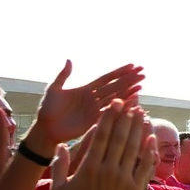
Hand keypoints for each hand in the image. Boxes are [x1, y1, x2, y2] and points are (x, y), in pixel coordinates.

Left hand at [29, 61, 145, 146]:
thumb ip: (63, 76)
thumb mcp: (53, 90)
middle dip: (129, 79)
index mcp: (85, 89)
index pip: (106, 78)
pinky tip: (134, 101)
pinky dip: (123, 106)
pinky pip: (112, 112)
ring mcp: (96, 109)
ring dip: (130, 91)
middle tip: (143, 73)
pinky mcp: (96, 120)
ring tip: (142, 85)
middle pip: (115, 86)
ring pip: (116, 98)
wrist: (46, 129)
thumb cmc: (47, 110)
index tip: (132, 65)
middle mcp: (94, 98)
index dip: (119, 72)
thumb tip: (69, 60)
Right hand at [49, 101, 154, 189]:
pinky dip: (149, 152)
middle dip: (126, 118)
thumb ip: (59, 166)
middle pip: (119, 138)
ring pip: (133, 149)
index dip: (109, 118)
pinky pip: (145, 167)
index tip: (115, 105)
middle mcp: (108, 170)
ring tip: (143, 114)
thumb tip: (60, 145)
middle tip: (131, 103)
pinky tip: (152, 138)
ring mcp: (124, 180)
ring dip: (139, 130)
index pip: (100, 136)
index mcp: (88, 168)